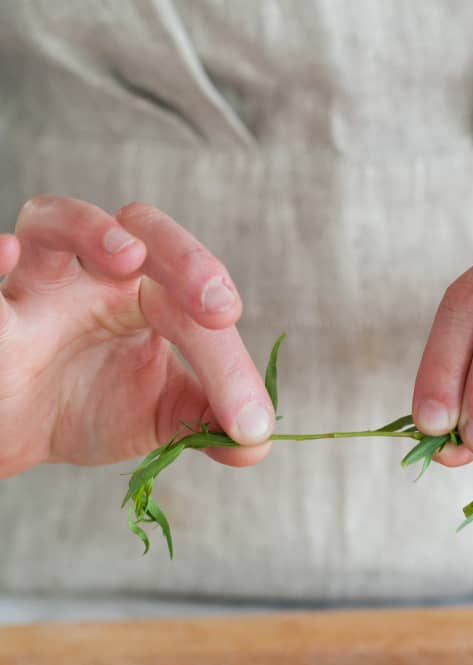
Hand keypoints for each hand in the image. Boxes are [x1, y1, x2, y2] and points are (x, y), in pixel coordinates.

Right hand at [0, 196, 275, 478]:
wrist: (15, 434)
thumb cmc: (90, 406)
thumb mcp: (159, 418)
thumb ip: (208, 422)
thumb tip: (256, 444)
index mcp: (146, 295)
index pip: (195, 310)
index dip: (228, 365)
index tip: (248, 423)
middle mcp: (94, 275)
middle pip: (141, 227)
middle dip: (185, 258)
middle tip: (220, 308)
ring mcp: (34, 284)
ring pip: (51, 220)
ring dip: (90, 228)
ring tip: (128, 258)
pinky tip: (6, 254)